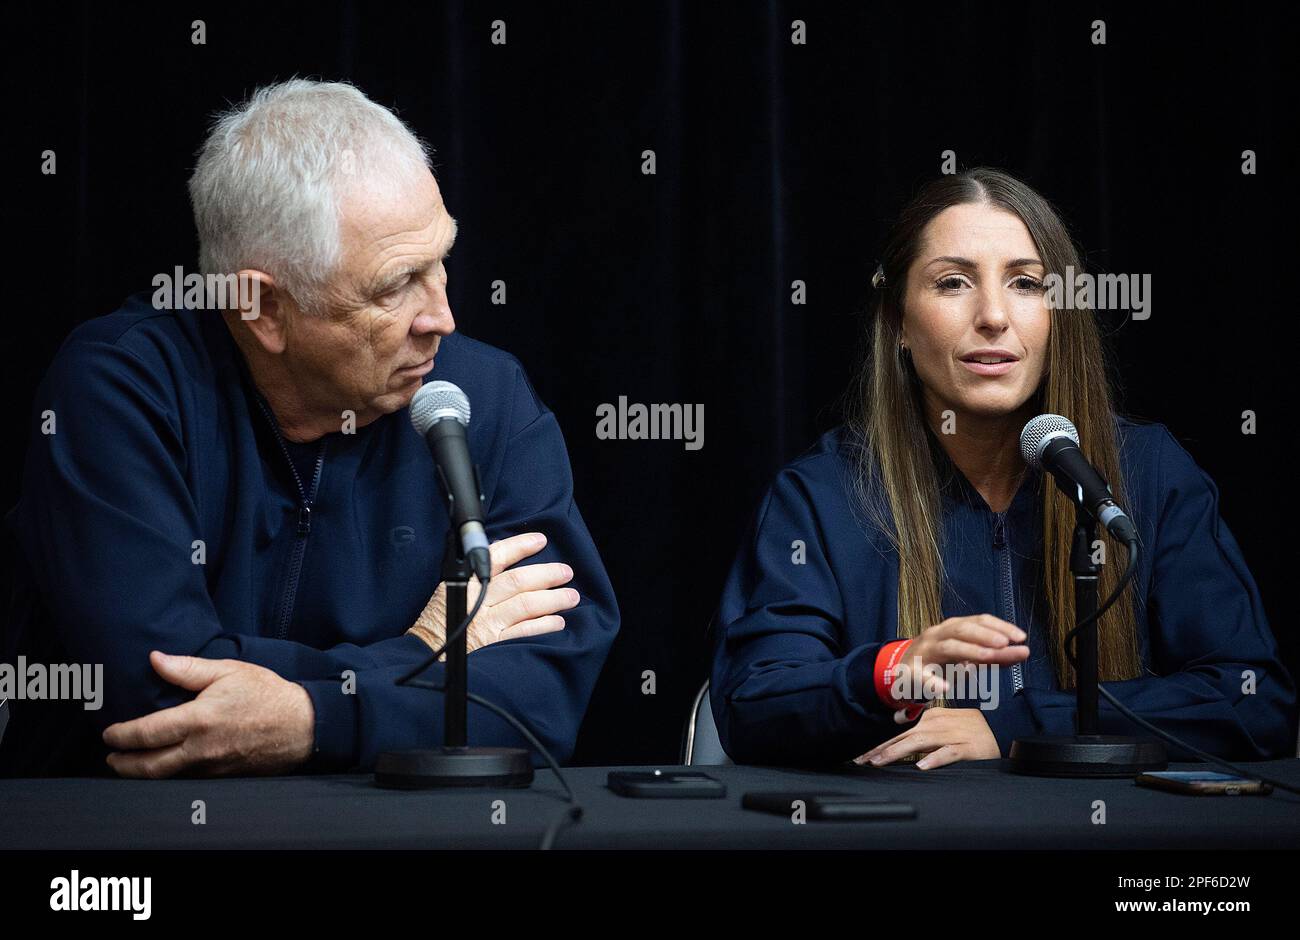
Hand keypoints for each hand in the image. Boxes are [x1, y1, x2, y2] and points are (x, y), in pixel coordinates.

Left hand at [103, 651, 314, 777]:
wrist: (303, 725)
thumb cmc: (267, 693)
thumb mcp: (228, 670)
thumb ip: (187, 668)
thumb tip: (155, 659)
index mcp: (198, 719)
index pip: (146, 733)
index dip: (121, 735)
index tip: (109, 733)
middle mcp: (200, 748)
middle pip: (148, 766)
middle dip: (123, 764)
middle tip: (112, 757)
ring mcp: (211, 767)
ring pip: (166, 777)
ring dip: (143, 772)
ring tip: (132, 763)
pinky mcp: (222, 776)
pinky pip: (188, 779)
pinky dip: (170, 774)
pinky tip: (167, 764)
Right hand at [409, 531, 576, 656]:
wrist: (425, 649)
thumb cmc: (441, 616)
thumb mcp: (452, 586)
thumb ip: (476, 572)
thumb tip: (506, 554)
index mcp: (467, 581)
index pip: (496, 556)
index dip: (520, 546)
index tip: (540, 540)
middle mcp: (478, 600)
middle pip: (518, 581)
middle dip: (546, 574)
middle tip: (566, 572)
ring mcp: (486, 622)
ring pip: (526, 605)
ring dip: (553, 599)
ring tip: (570, 596)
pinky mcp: (493, 643)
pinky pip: (524, 632)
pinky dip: (543, 625)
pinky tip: (557, 621)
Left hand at [854, 706, 999, 769]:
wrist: (1001, 732)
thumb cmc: (969, 733)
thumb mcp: (943, 729)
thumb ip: (922, 735)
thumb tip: (896, 747)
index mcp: (931, 717)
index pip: (900, 731)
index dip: (880, 742)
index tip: (862, 754)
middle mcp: (938, 723)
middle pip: (904, 736)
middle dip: (881, 748)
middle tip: (862, 760)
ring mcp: (953, 734)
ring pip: (921, 742)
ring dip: (899, 751)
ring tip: (882, 762)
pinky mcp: (968, 746)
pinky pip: (949, 753)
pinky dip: (935, 759)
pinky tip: (923, 766)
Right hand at [897, 614, 1029, 698]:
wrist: (900, 674)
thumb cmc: (938, 664)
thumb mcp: (966, 656)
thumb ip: (991, 655)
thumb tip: (1021, 653)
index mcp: (951, 629)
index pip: (978, 621)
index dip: (1000, 626)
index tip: (1021, 637)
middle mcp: (937, 636)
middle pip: (962, 629)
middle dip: (985, 636)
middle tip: (1005, 644)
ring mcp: (923, 653)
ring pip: (947, 648)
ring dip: (968, 651)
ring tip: (987, 657)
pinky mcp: (911, 674)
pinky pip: (922, 677)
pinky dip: (933, 683)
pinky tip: (945, 689)